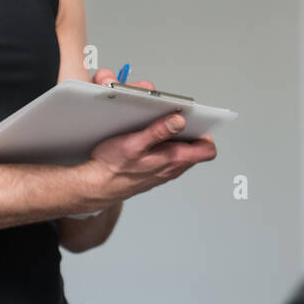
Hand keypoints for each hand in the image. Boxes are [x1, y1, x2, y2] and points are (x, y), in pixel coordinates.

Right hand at [84, 68, 216, 203]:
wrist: (96, 186)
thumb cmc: (112, 167)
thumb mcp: (134, 143)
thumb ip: (158, 131)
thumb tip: (179, 121)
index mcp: (173, 160)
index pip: (207, 150)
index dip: (205, 133)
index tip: (196, 119)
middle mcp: (173, 168)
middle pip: (195, 148)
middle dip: (188, 130)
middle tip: (174, 117)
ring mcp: (164, 171)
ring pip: (181, 151)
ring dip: (174, 137)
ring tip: (159, 125)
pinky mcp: (154, 171)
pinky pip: (167, 155)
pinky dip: (163, 145)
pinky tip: (148, 138)